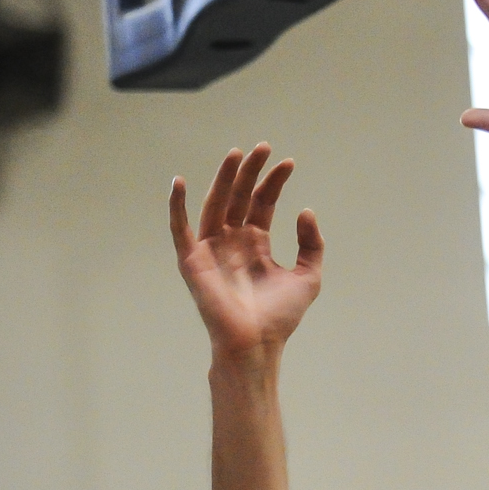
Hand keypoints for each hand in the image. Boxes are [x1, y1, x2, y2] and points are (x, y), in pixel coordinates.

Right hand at [170, 144, 323, 360]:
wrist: (257, 343)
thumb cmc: (280, 317)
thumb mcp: (309, 276)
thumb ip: (311, 244)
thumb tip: (306, 209)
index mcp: (256, 243)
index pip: (262, 203)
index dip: (274, 182)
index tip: (288, 162)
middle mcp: (232, 241)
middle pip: (239, 197)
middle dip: (250, 171)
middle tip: (262, 146)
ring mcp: (211, 249)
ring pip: (215, 204)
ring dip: (223, 178)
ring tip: (235, 154)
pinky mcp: (193, 260)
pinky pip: (180, 228)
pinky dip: (177, 206)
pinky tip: (180, 182)